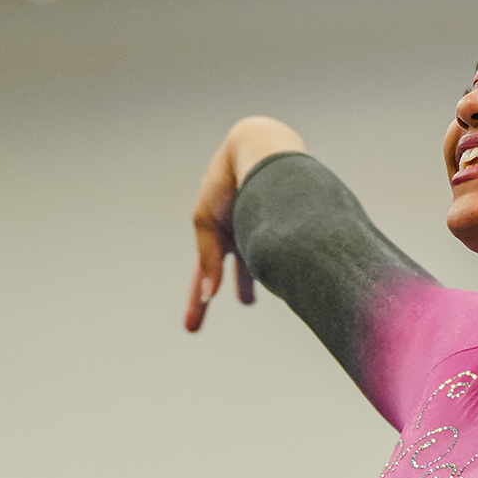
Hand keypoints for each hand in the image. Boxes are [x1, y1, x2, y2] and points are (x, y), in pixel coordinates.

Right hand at [185, 116, 305, 331]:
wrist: (258, 149)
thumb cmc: (225, 181)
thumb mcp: (207, 221)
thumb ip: (210, 258)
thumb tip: (212, 294)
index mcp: (213, 235)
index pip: (203, 277)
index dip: (198, 302)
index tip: (191, 329)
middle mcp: (231, 234)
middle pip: (219, 273)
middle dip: (212, 294)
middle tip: (200, 323)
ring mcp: (252, 229)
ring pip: (250, 263)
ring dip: (247, 281)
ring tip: (246, 300)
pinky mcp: (275, 224)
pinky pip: (275, 250)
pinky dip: (277, 265)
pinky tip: (287, 275)